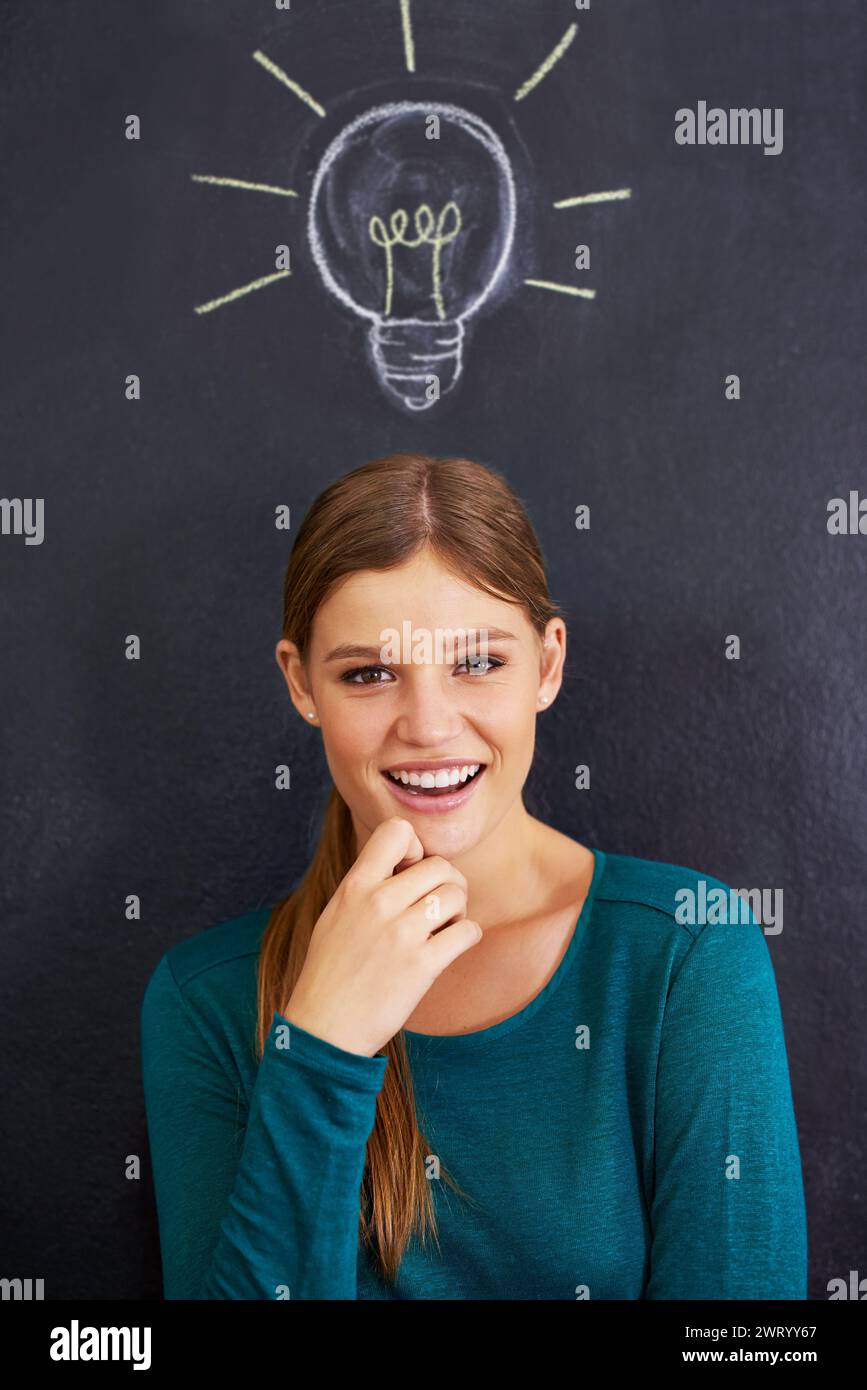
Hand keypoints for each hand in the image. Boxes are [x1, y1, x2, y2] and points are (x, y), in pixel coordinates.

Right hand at [281, 817, 481, 1056]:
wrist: (324, 1027)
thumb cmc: (331, 972)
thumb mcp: (336, 914)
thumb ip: (367, 886)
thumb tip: (407, 864)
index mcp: (354, 886)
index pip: (397, 832)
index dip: (416, 847)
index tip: (412, 871)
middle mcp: (378, 903)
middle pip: (440, 865)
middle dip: (449, 883)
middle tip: (440, 906)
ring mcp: (401, 934)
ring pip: (457, 895)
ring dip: (459, 910)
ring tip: (443, 928)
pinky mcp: (422, 965)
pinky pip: (468, 932)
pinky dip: (467, 936)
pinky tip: (451, 946)